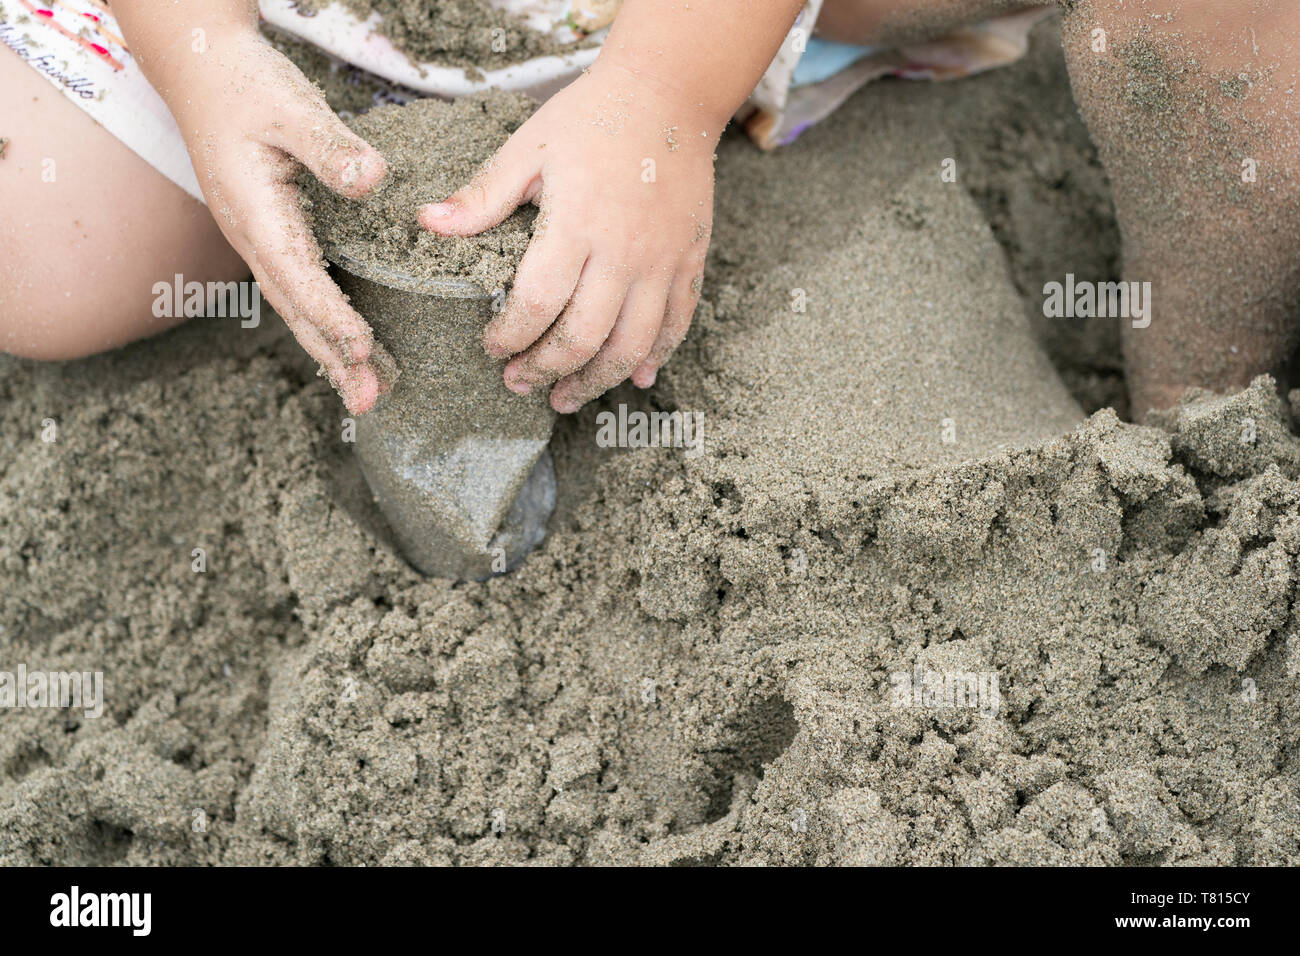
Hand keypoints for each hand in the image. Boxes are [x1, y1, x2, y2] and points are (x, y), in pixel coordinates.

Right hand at [165, 28, 394, 413]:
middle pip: (296, 311)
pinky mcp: (270, 235)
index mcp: (255, 213)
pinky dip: (323, 324)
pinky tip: (346, 347)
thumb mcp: (290, 104)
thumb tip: (372, 179)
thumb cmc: (245, 85)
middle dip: (333, 359)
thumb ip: (330, 145)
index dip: (332, 315)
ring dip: (330, 353)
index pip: (299, 277)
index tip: (365, 347)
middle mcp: (252, 237)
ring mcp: (258, 240)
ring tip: (364, 394)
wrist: (202, 71)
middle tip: (369, 402)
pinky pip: (297, 291)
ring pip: (296, 308)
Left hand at [419, 64, 715, 412]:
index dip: (511, 336)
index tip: (491, 348)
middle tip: (517, 383)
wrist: (671, 93)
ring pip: (632, 345)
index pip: (539, 304)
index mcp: (577, 225)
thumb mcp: (529, 148)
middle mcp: (624, 253)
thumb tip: (426, 224)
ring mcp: (662, 263)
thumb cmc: (593, 118)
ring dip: (595, 380)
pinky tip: (633, 377)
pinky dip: (654, 357)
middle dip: (545, 370)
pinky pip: (676, 324)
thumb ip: (482, 196)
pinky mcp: (690, 261)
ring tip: (564, 397)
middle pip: (584, 337)